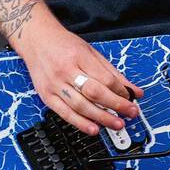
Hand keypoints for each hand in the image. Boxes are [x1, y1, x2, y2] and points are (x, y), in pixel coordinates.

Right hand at [13, 15, 144, 135]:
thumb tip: (133, 89)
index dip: (120, 91)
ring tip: (116, 124)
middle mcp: (66, 71)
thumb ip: (112, 72)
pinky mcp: (46, 96)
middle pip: (94, 93)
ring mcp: (54, 85)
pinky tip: (93, 129)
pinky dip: (80, 123)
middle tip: (130, 113)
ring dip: (101, 118)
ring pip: (80, 105)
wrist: (36, 40)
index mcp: (79, 57)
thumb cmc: (64, 45)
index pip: (105, 78)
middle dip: (115, 106)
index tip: (131, 98)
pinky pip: (64, 113)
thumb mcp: (91, 52)